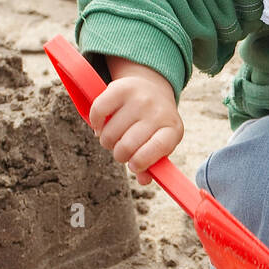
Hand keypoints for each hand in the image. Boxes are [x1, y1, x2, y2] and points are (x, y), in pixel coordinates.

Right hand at [88, 68, 183, 184]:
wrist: (152, 89)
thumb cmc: (154, 126)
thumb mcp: (158, 144)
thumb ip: (150, 164)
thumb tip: (143, 180)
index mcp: (172, 129)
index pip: (157, 150)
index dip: (140, 162)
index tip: (132, 165)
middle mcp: (157, 112)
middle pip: (128, 146)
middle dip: (119, 155)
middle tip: (120, 150)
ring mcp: (139, 98)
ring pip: (110, 133)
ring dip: (106, 141)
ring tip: (112, 137)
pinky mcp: (120, 88)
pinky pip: (98, 112)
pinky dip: (95, 124)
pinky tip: (101, 126)